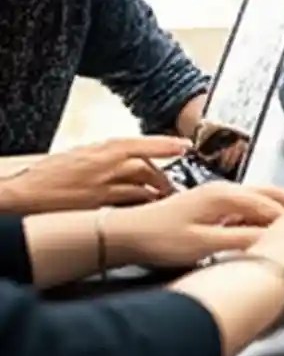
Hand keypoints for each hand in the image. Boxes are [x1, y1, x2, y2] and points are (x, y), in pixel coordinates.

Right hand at [0, 136, 190, 212]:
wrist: (26, 193)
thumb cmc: (50, 173)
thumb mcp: (82, 153)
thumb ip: (108, 154)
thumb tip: (130, 158)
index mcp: (105, 148)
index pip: (144, 143)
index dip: (166, 144)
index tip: (185, 146)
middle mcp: (108, 166)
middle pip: (147, 169)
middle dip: (162, 178)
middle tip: (170, 186)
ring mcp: (105, 187)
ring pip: (142, 189)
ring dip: (155, 194)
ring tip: (163, 200)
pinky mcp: (100, 207)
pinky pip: (129, 207)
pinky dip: (140, 208)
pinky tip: (146, 212)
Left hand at [110, 181, 283, 266]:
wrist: (128, 233)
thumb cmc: (158, 237)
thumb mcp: (203, 244)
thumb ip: (240, 241)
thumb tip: (270, 241)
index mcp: (226, 196)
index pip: (272, 206)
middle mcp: (224, 190)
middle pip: (271, 193)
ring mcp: (217, 195)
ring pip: (260, 198)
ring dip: (278, 211)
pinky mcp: (210, 203)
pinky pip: (246, 205)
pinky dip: (261, 215)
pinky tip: (261, 230)